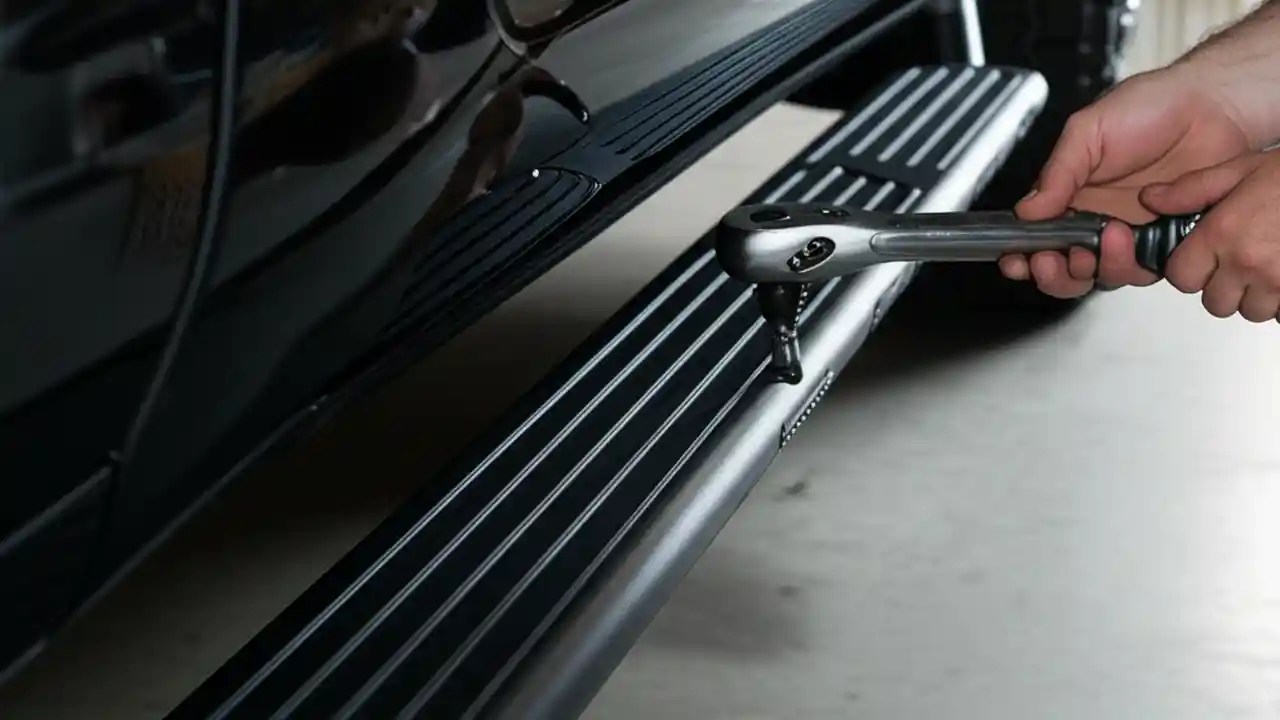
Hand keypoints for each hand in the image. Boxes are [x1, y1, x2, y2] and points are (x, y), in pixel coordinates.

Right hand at [998, 65, 1252, 296]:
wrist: (1214, 104)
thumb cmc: (1150, 107)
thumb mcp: (1088, 131)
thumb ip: (1057, 173)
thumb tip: (1025, 211)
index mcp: (1071, 197)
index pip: (1038, 239)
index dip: (1023, 258)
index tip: (1015, 261)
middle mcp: (1099, 222)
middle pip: (1068, 271)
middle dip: (1055, 275)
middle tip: (1052, 262)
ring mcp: (1134, 235)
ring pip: (1106, 277)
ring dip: (1099, 267)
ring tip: (1108, 236)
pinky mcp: (1168, 241)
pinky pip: (1147, 269)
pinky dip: (1136, 262)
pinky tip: (1135, 235)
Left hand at [1141, 150, 1279, 321]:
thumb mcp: (1242, 167)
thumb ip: (1192, 188)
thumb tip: (1150, 199)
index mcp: (1224, 235)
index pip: (1182, 278)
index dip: (1191, 269)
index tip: (1205, 256)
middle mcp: (1250, 264)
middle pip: (1216, 302)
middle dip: (1225, 285)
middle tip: (1243, 260)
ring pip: (1253, 311)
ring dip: (1258, 295)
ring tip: (1272, 263)